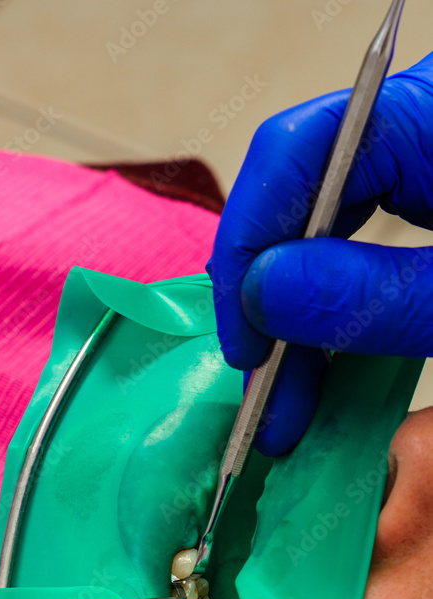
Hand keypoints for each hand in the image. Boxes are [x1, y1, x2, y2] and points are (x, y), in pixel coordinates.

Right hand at [210, 53, 432, 454]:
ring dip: (299, 327)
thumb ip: (376, 294)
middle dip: (271, 308)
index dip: (249, 250)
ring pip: (320, 238)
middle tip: (265, 397)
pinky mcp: (431, 208)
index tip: (246, 343)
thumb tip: (265, 292)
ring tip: (289, 406)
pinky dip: (336, 317)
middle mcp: (417, 129)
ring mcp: (423, 167)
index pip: (296, 154)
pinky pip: (356, 254)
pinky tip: (324, 371)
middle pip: (299, 202)